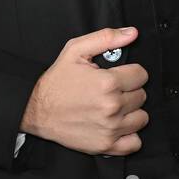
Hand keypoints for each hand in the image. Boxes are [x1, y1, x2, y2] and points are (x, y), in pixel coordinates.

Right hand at [21, 26, 148, 154]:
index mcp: (108, 82)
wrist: (36, 110)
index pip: (142, 75)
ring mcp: (110, 128)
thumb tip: (132, 33)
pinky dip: (130, 136)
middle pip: (142, 96)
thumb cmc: (56, 81)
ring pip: (142, 118)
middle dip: (130, 91)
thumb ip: (106, 38)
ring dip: (131, 112)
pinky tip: (118, 126)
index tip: (120, 76)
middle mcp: (112, 106)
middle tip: (112, 91)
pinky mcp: (106, 145)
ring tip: (115, 108)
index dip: (131, 73)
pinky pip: (135, 143)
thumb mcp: (76, 50)